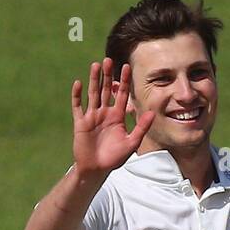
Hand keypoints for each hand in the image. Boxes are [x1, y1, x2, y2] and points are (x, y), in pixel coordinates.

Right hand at [70, 58, 156, 180]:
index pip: (121, 94)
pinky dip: (77, 95)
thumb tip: (153, 113)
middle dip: (107, 75)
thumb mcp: (132, 142)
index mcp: (117, 116)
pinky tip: (78, 83)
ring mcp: (92, 117)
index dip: (123, 81)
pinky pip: (78, 106)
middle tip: (109, 59)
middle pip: (105, 90)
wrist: (97, 169)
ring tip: (95, 65)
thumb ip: (141, 128)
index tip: (126, 66)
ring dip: (93, 80)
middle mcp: (104, 113)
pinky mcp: (80, 122)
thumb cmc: (115, 158)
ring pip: (92, 94)